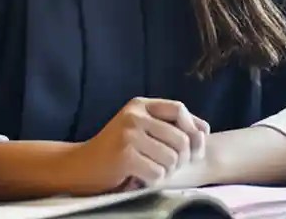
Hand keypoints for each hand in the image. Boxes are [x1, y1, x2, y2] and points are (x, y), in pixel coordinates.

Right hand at [64, 97, 209, 193]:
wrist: (80, 166)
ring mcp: (128, 135)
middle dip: (181, 158)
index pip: (179, 109)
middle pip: (181, 138)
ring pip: (172, 158)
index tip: (194, 146)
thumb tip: (205, 131)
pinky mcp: (124, 156)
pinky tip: (140, 177)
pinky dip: (153, 180)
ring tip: (152, 170)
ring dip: (166, 171)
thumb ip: (170, 125)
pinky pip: (158, 173)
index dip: (192, 127)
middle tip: (168, 166)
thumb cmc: (117, 150)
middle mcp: (134, 116)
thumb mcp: (141, 128)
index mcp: (140, 105)